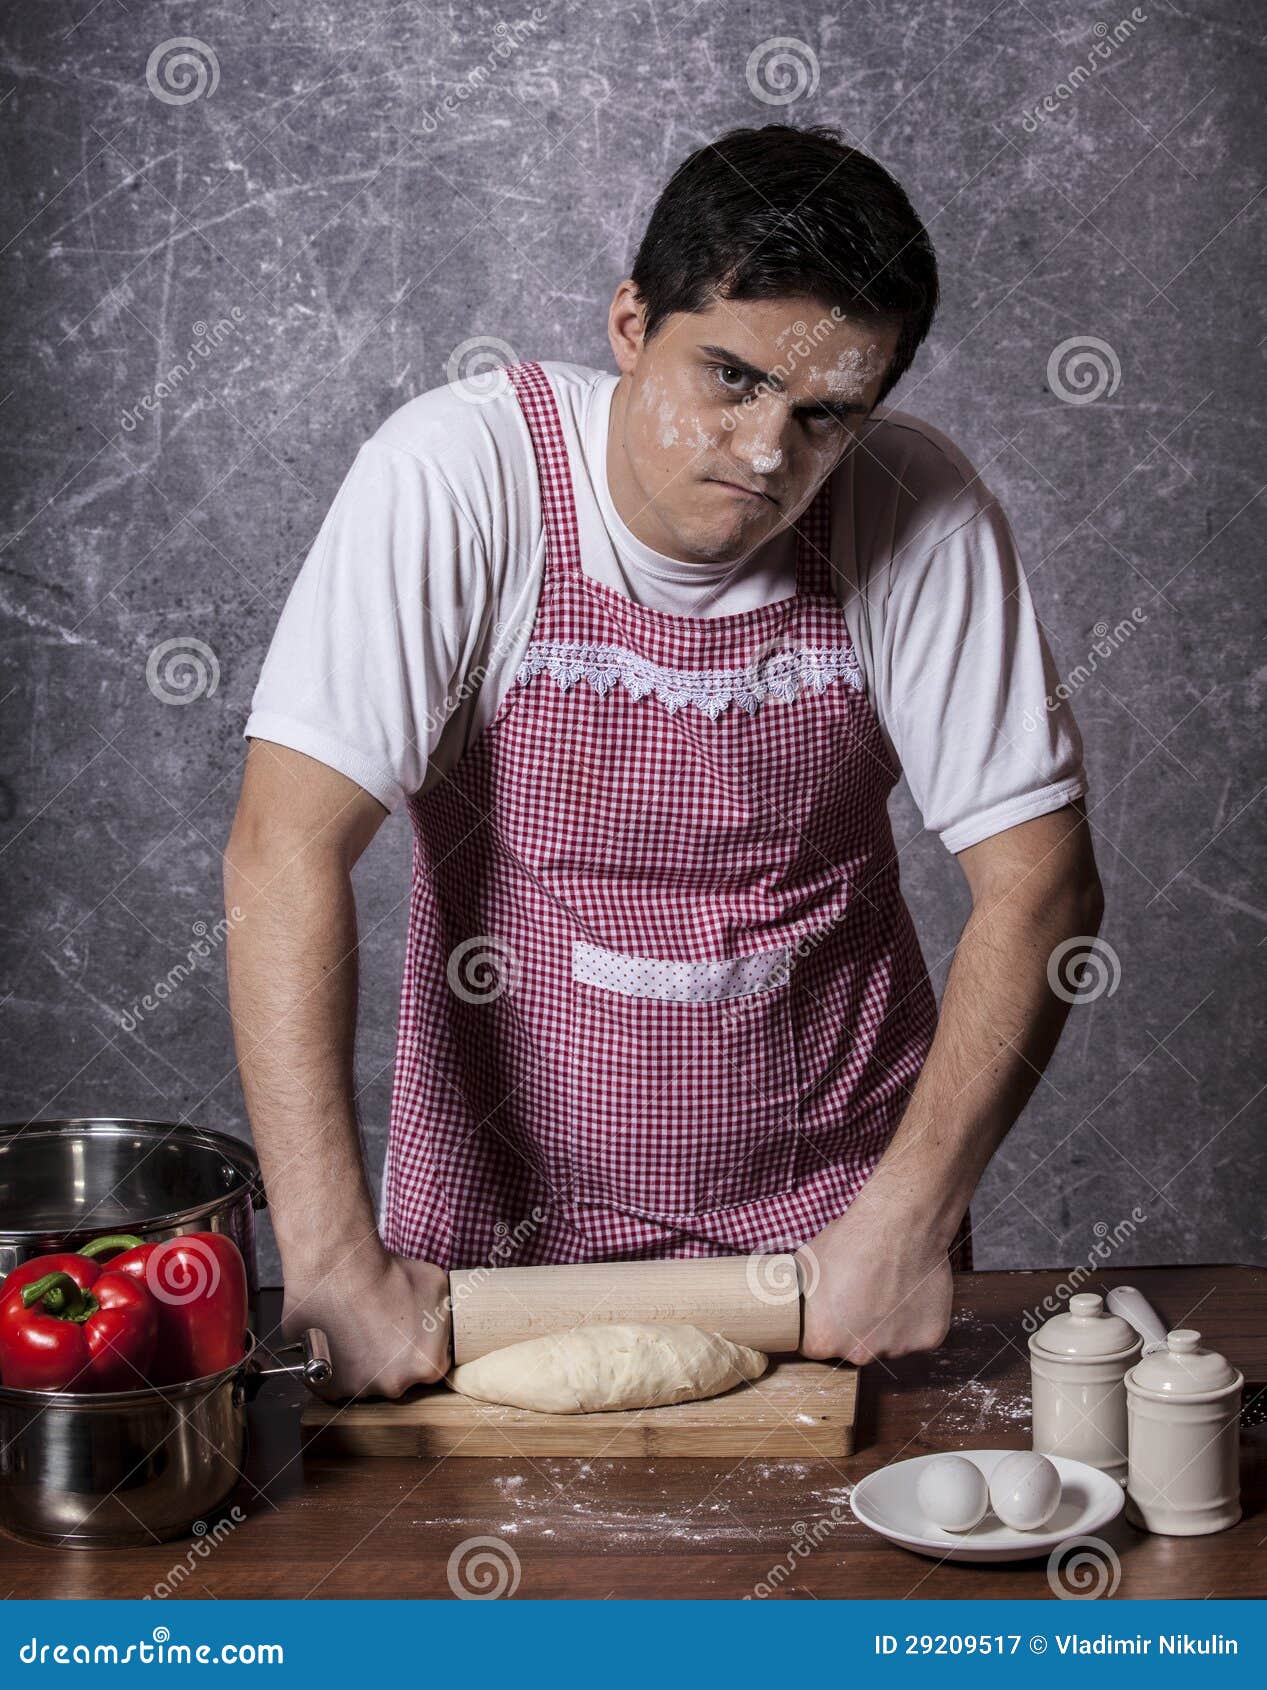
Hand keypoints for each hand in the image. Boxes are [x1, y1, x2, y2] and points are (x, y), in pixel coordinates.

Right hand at [280, 1246, 450, 1399]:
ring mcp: (362, 1389)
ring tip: (358, 1331)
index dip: (420, 1344)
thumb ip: (444, 1315)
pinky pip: (337, 1383)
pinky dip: (337, 1367)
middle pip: (399, 1375)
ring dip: (365, 1362)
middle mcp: (396, 1386)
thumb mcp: (437, 1286)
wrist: (343, 1275)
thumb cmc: (390, 1277)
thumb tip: (443, 1321)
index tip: (408, 1331)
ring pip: (368, 1380)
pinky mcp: (330, 1387)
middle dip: (394, 1356)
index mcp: (428, 1366)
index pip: (431, 1362)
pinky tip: (339, 1342)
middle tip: (382, 1327)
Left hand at [798, 1200, 952, 1365]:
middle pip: (854, 1348)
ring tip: (887, 1288)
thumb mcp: (805, 1266)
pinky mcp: (928, 1339)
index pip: (816, 1345)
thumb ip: (799, 1297)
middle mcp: (859, 1353)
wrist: (897, 1225)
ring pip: (887, 1342)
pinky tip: (908, 1291)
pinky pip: (916, 1335)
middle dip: (854, 1328)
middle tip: (861, 1294)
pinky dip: (914, 1319)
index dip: (822, 1326)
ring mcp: (897, 1349)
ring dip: (886, 1325)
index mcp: (823, 1339)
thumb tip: (787, 1303)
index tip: (830, 1310)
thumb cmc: (850, 1240)